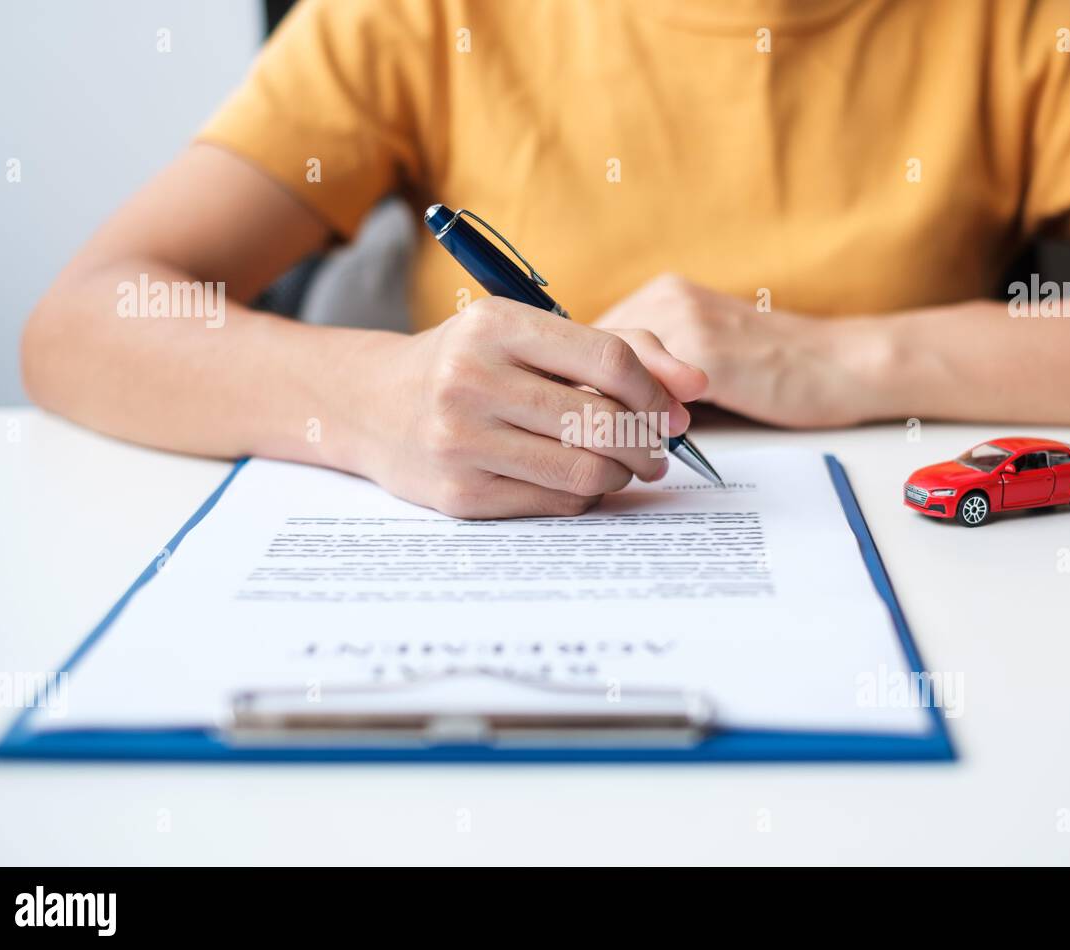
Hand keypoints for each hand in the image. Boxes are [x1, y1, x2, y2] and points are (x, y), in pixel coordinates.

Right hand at [347, 297, 707, 517]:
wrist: (374, 405)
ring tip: (622, 467)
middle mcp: (470, 380)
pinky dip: (584, 497)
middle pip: (603, 423)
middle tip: (656, 452)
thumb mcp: (532, 336)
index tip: (668, 413)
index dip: (655, 393)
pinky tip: (578, 482)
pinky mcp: (459, 494)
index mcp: (494, 325)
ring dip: (620, 475)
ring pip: (585, 471)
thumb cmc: (471, 363)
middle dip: (648, 444)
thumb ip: (623, 349)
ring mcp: (460, 441)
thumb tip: (694, 387)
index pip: (609, 361)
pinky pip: (555, 503)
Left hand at [594, 274, 890, 427]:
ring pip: (613, 375)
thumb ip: (654, 370)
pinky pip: (647, 394)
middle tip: (594, 445)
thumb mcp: (702, 357)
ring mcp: (685, 321)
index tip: (581, 423)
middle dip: (586, 404)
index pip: (587, 342)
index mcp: (662, 294)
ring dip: (613, 418)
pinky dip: (641, 426)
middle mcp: (666, 298)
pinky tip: (653, 452)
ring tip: (627, 451)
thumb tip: (597, 408)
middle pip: (590, 355)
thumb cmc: (774, 370)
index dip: (577, 386)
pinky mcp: (706, 353)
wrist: (842, 364)